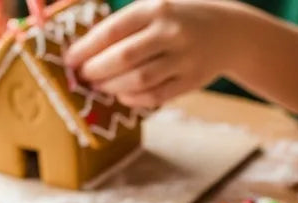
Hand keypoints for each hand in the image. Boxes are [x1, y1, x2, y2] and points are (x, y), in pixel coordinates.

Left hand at [64, 0, 241, 109]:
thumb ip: (125, 25)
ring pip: (139, 80)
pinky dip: (134, 99)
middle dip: (96, 70)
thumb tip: (84, 50)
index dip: (86, 48)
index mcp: (155, 9)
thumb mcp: (155, 7)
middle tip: (83, 76)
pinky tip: (123, 95)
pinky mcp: (191, 81)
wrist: (228, 32)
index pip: (112, 31)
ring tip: (100, 86)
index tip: (69, 59)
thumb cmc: (179, 20)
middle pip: (124, 58)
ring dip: (112, 87)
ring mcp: (183, 58)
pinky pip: (157, 95)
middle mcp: (170, 32)